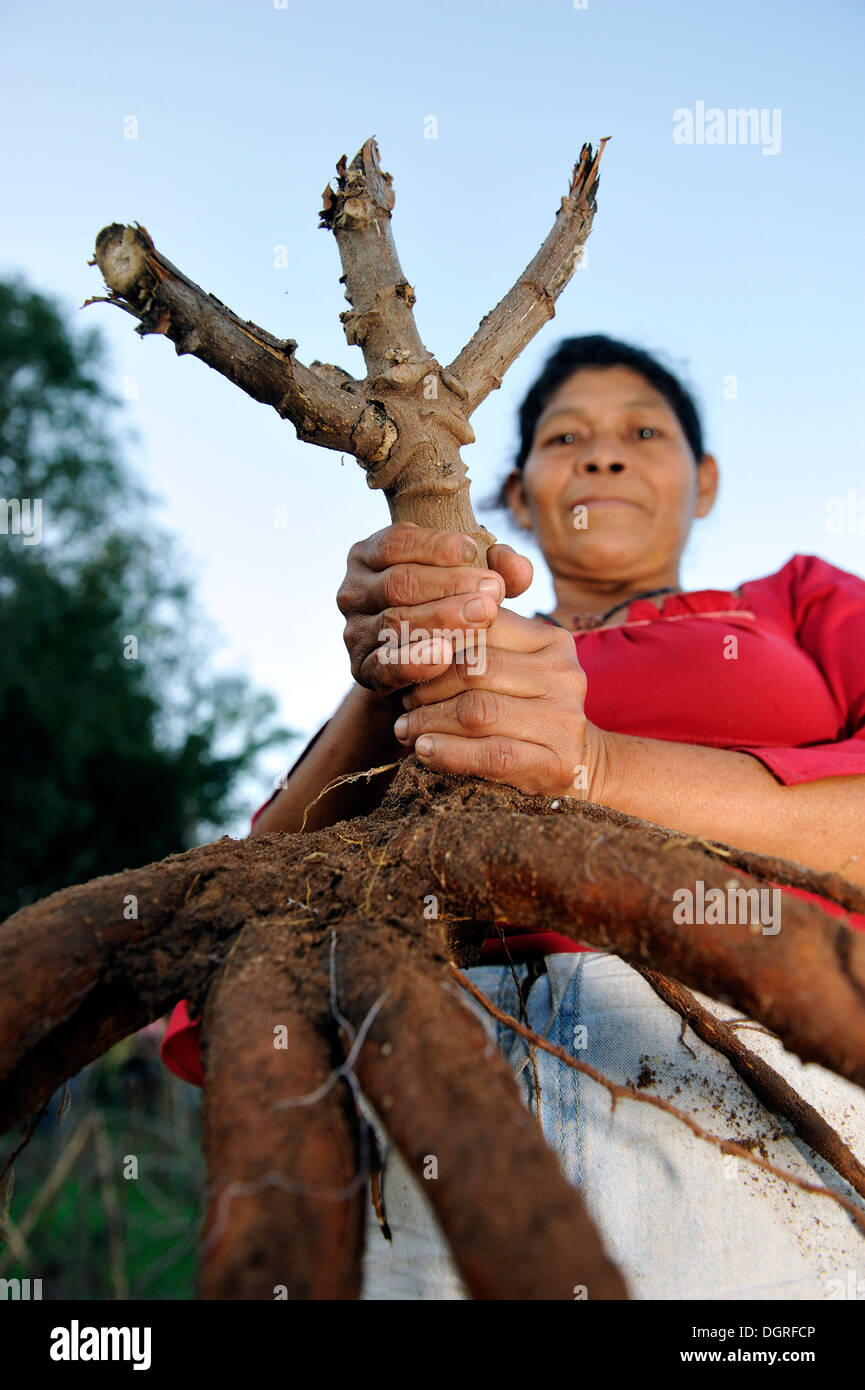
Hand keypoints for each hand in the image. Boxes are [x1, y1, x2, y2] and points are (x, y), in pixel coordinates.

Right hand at [336, 522, 532, 695]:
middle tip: (492, 591)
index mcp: (369, 555)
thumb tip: (517, 566)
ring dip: (441, 619)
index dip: (434, 546)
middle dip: (448, 585)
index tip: (474, 551)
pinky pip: (386, 666)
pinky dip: (415, 662)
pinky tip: (446, 656)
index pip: (395, 542)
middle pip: (398, 583)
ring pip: (393, 622)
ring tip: (482, 617)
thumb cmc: (450, 604)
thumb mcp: (471, 579)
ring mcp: (355, 632)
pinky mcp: (363, 670)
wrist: (423, 661)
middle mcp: (354, 591)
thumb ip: (497, 568)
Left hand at [391, 606, 608, 800]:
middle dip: (427, 686)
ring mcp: (566, 719)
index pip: (480, 627)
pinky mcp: (559, 761)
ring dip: (429, 721)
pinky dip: (449, 753)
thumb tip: (409, 635)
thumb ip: (478, 645)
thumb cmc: (527, 711)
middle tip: (402, 701)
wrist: (581, 766)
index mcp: (552, 640)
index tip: (407, 659)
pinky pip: (492, 754)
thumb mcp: (513, 668)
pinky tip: (425, 751)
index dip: (435, 643)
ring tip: (406, 729)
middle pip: (475, 669)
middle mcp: (564, 674)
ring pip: (477, 712)